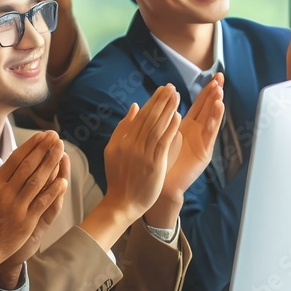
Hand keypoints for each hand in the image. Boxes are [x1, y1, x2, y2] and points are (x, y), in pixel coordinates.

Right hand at [0, 131, 67, 274]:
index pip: (15, 160)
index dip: (30, 146)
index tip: (41, 136)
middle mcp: (6, 194)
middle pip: (29, 166)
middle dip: (44, 149)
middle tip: (55, 137)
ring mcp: (18, 208)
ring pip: (38, 181)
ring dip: (51, 164)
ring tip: (61, 150)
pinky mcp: (26, 222)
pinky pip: (43, 203)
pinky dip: (53, 191)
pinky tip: (62, 180)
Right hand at [100, 85, 181, 224]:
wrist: (122, 203)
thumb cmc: (119, 178)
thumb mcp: (113, 151)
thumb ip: (122, 129)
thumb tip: (134, 107)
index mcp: (121, 141)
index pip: (139, 116)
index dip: (152, 102)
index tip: (161, 90)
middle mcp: (131, 145)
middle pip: (148, 118)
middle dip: (161, 101)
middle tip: (171, 87)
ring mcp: (143, 154)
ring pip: (156, 127)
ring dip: (167, 110)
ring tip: (176, 96)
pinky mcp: (154, 163)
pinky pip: (163, 142)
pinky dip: (170, 128)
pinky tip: (177, 116)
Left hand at [159, 73, 224, 201]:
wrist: (161, 183)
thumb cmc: (158, 159)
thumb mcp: (159, 133)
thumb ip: (162, 117)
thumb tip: (158, 98)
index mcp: (186, 125)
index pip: (199, 104)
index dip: (205, 90)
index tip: (212, 75)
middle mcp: (197, 131)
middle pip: (208, 108)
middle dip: (215, 92)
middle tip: (220, 77)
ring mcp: (202, 141)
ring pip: (211, 118)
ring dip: (216, 103)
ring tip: (220, 90)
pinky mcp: (204, 151)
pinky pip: (211, 132)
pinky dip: (215, 119)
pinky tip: (218, 107)